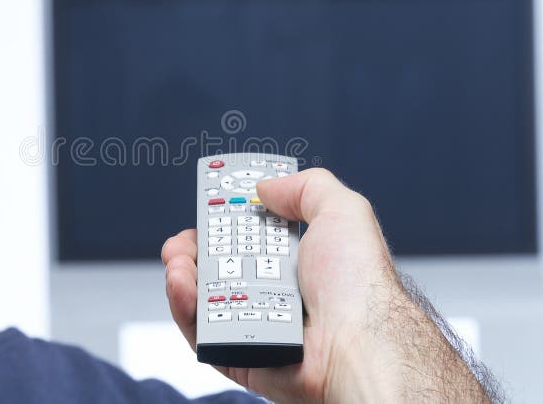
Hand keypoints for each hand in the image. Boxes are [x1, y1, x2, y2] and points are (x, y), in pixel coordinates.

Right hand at [161, 168, 489, 402]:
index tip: (209, 204)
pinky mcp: (239, 355)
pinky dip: (185, 307)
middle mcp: (276, 293)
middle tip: (190, 236)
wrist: (360, 346)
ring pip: (202, 297)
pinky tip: (185, 286)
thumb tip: (265, 185)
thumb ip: (306, 187)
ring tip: (180, 260)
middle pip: (219, 264)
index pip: (251, 235)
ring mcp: (255, 324)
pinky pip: (200, 333)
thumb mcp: (344, 212)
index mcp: (299, 261)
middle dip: (196, 245)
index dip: (226, 218)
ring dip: (184, 272)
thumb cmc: (361, 289)